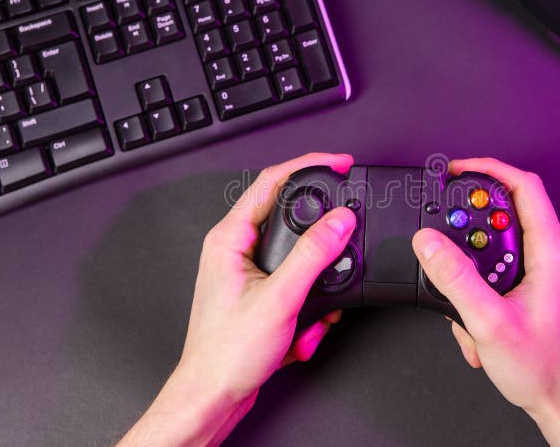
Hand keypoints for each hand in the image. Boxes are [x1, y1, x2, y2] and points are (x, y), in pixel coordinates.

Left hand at [119, 153, 356, 446]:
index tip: (340, 163)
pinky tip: (304, 330)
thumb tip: (339, 221)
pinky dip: (310, 306)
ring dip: (317, 284)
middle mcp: (234, 250)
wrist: (214, 396)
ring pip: (298, 257)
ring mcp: (248, 273)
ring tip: (314, 314)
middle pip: (289, 218)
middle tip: (345, 237)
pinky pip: (297, 285)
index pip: (272, 182)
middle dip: (321, 242)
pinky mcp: (260, 294)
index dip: (309, 165)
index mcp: (229, 238)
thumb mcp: (279, 299)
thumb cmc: (226, 353)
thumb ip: (313, 255)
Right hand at [412, 158, 559, 446]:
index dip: (488, 169)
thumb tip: (429, 242)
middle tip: (447, 248)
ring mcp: (556, 273)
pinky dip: (487, 286)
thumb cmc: (546, 369)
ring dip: (476, 272)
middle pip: (508, 216)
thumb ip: (455, 278)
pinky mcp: (549, 287)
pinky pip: (511, 268)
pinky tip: (479, 320)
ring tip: (467, 309)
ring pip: (505, 247)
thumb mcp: (489, 322)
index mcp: (553, 254)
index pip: (524, 186)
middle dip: (471, 236)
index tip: (457, 171)